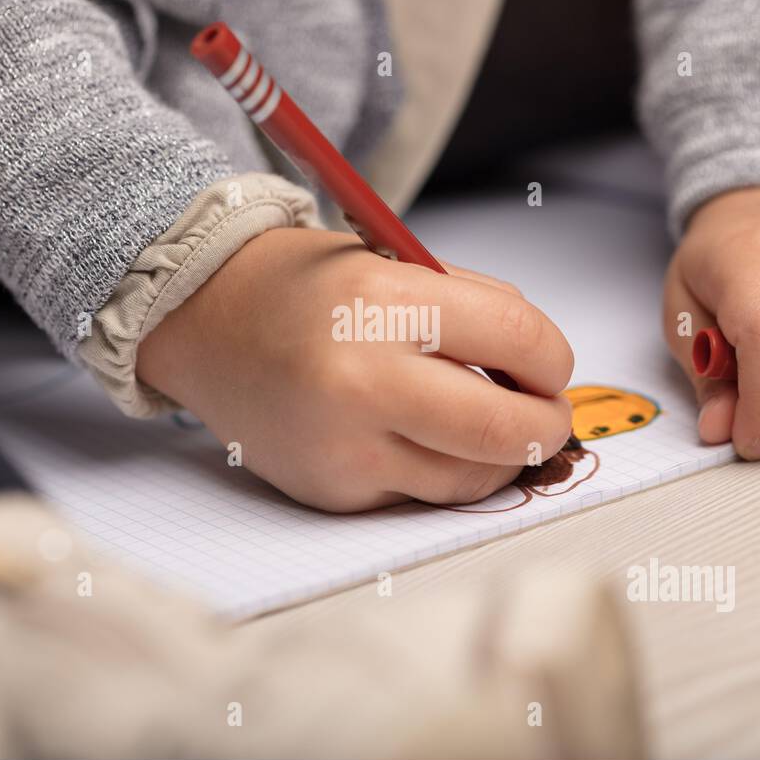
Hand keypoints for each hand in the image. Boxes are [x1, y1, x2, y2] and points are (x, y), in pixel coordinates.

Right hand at [137, 228, 573, 511]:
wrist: (206, 325)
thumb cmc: (308, 289)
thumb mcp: (392, 264)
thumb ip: (472, 308)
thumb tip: (544, 371)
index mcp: (382, 301)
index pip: (518, 338)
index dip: (553, 358)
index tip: (550, 365)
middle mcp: (361, 380)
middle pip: (505, 429)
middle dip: (547, 425)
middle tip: (547, 416)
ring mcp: (344, 446)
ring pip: (471, 478)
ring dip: (501, 457)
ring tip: (489, 427)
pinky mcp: (333, 491)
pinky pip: (420, 495)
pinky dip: (438, 470)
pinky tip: (420, 439)